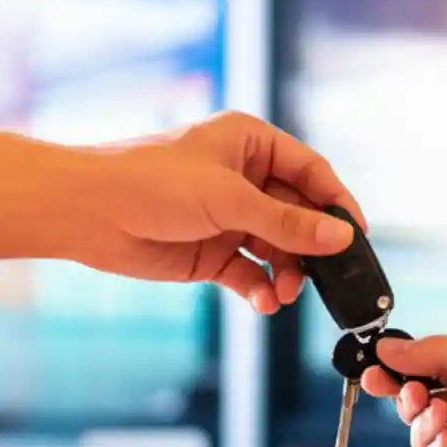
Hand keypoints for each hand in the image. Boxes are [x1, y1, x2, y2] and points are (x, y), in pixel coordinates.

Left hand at [71, 111, 363, 313]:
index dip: (337, 203)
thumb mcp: (230, 200)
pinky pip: (250, 272)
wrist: (89, 213)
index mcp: (251, 143)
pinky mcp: (210, 253)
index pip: (312, 172)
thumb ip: (288, 223)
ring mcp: (227, 217)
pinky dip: (260, 288)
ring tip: (284, 293)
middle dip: (311, 248)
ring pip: (276, 249)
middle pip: (298, 215)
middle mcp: (243, 178)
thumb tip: (339, 238)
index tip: (357, 236)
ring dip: (287, 273)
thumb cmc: (151, 183)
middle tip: (327, 278)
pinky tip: (264, 302)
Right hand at [361, 334, 446, 446]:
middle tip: (404, 393)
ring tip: (436, 417)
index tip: (374, 368)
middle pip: (420, 404)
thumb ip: (440, 352)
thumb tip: (390, 349)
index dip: (398, 369)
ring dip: (420, 426)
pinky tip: (445, 442)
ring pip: (426, 438)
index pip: (426, 369)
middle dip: (404, 397)